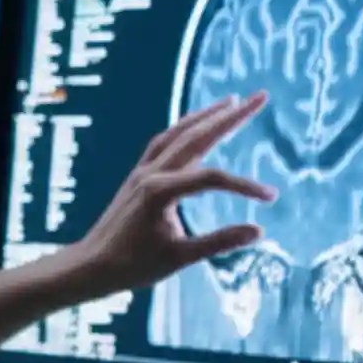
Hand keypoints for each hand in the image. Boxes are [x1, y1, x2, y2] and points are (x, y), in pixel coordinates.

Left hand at [71, 91, 277, 295]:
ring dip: (205, 115)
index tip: (271, 197)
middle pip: (196, 136)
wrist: (91, 265)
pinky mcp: (138, 176)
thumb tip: (259, 231)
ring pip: (177, 134)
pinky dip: (183, 129)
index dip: (244, 185)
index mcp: (160, 191)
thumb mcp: (179, 259)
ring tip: (231, 101)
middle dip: (230, 116)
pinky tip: (196, 127)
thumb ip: (218, 242)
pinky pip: (163, 143)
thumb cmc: (133, 266)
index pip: (212, 178)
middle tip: (259, 97)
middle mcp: (151, 174)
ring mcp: (142, 171)